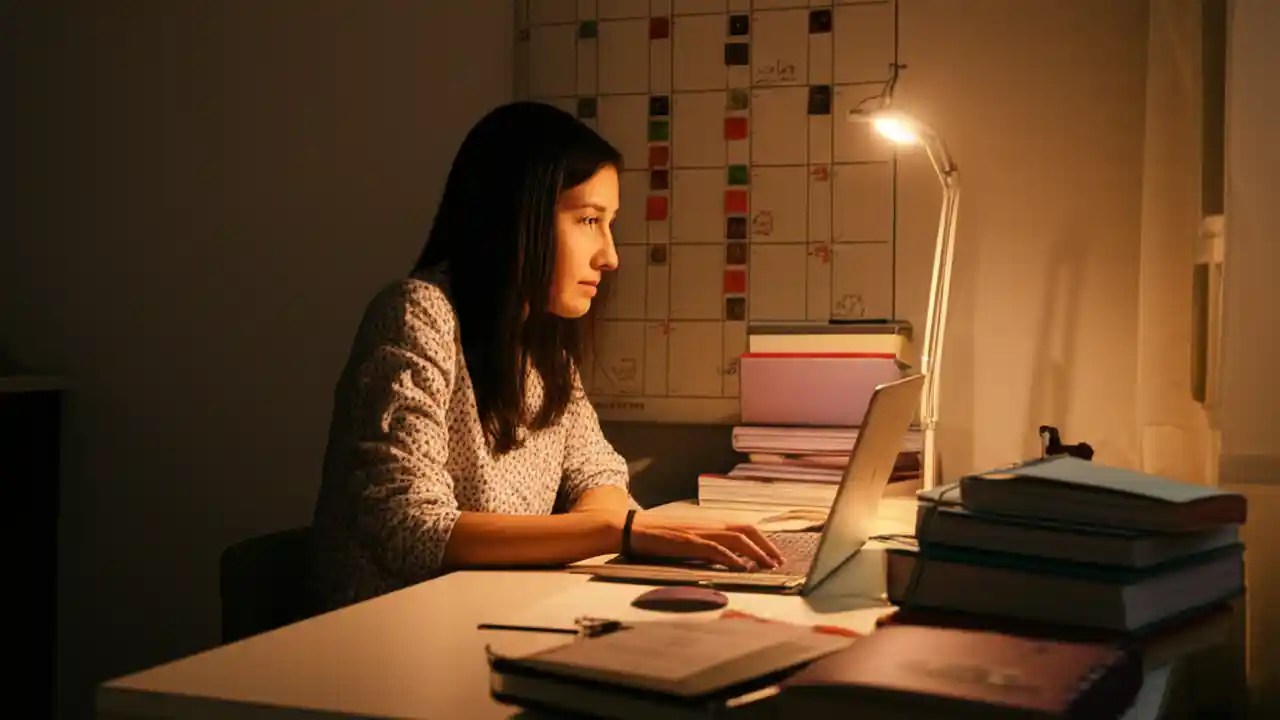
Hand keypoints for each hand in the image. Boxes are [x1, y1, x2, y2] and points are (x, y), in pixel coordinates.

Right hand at [625, 513, 785, 570]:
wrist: (634, 528)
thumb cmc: (659, 532)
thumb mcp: (688, 533)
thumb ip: (707, 539)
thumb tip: (725, 553)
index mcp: (710, 520)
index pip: (743, 526)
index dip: (761, 539)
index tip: (773, 553)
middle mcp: (709, 522)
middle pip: (747, 530)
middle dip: (766, 546)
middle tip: (778, 562)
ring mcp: (700, 531)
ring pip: (737, 539)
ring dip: (755, 553)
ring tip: (768, 566)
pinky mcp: (690, 542)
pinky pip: (716, 550)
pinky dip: (732, 558)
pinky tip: (742, 568)